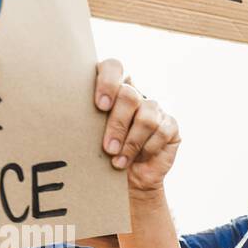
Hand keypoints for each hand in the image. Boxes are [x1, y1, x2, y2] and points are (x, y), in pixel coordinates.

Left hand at [95, 59, 179, 191]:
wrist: (128, 180)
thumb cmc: (103, 155)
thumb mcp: (90, 135)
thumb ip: (87, 118)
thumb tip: (76, 116)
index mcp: (111, 88)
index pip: (113, 67)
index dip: (108, 83)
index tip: (100, 107)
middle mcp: (134, 94)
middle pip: (129, 95)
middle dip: (117, 124)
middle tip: (108, 148)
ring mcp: (154, 108)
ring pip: (146, 116)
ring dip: (131, 143)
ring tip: (119, 162)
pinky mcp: (170, 125)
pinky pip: (162, 131)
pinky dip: (148, 148)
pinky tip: (140, 158)